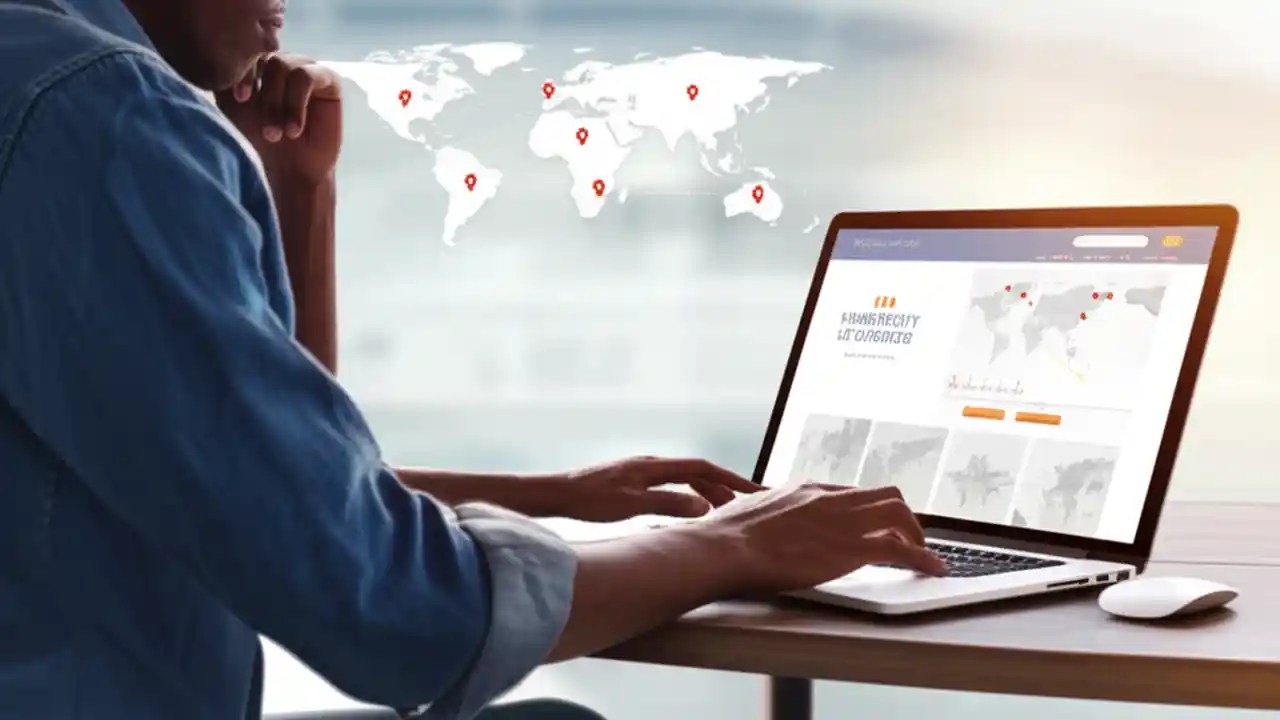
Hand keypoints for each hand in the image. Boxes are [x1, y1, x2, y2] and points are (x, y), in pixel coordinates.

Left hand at [216, 53, 342, 183]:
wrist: (287, 173)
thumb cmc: (255, 143)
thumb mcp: (231, 107)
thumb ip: (224, 79)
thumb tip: (219, 56)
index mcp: (255, 65)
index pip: (246, 51)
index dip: (242, 72)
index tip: (240, 99)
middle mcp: (280, 63)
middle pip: (266, 57)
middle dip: (263, 94)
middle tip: (265, 129)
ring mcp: (305, 68)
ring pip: (284, 65)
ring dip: (278, 102)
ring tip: (278, 134)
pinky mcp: (328, 80)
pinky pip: (307, 76)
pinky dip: (296, 104)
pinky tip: (294, 130)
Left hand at [556, 456, 761, 521]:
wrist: (556, 493)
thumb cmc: (590, 500)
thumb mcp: (632, 505)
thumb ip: (669, 504)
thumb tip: (705, 506)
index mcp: (654, 467)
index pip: (703, 468)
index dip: (731, 479)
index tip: (755, 491)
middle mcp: (651, 464)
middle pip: (697, 471)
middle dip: (725, 486)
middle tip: (749, 503)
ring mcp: (641, 472)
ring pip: (684, 479)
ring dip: (707, 491)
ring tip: (726, 510)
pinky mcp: (631, 482)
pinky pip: (671, 485)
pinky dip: (688, 495)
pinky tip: (690, 510)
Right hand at [699, 483, 947, 593]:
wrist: (723, 548)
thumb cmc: (723, 535)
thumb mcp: (746, 511)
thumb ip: (762, 514)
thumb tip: (751, 520)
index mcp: (804, 488)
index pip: (849, 493)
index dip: (865, 511)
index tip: (871, 525)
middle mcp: (829, 498)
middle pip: (882, 495)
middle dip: (899, 516)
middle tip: (905, 536)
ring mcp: (842, 521)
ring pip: (898, 514)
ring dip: (916, 533)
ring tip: (923, 553)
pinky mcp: (850, 549)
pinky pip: (900, 550)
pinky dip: (923, 558)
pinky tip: (934, 569)